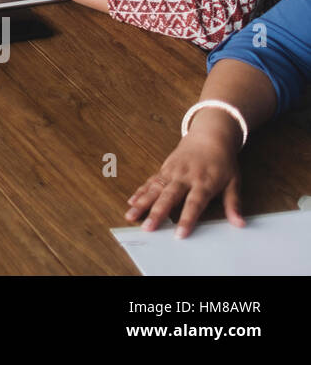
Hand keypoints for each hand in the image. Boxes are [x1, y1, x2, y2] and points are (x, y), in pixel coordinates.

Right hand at [125, 116, 244, 236]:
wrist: (209, 136)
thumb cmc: (223, 161)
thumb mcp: (234, 181)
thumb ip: (234, 203)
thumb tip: (240, 224)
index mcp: (204, 182)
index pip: (194, 204)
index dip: (186, 219)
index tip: (179, 234)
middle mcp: (185, 177)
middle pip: (169, 197)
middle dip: (156, 213)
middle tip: (147, 228)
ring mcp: (172, 172)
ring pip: (154, 189)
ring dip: (142, 203)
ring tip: (131, 216)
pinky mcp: (164, 168)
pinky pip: (150, 181)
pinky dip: (140, 191)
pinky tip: (131, 202)